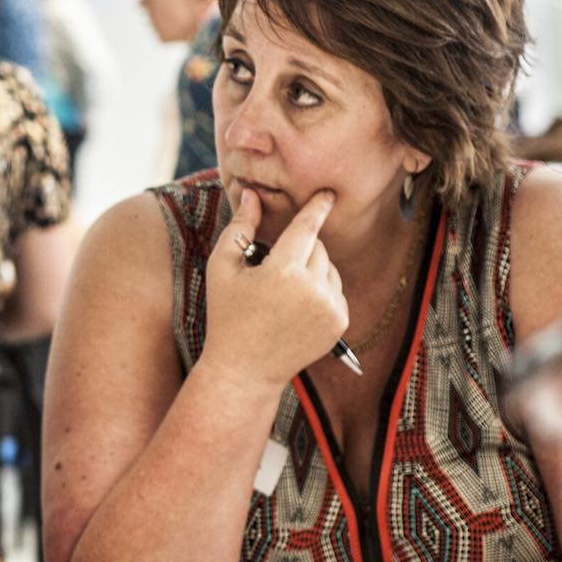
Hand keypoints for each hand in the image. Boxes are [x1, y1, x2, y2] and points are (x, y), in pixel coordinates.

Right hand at [201, 188, 347, 390]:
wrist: (244, 369)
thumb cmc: (227, 314)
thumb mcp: (222, 267)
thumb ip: (240, 227)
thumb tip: (252, 194)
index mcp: (283, 271)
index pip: (307, 227)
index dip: (316, 207)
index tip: (328, 193)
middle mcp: (313, 288)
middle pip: (317, 246)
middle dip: (299, 247)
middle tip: (273, 267)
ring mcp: (330, 307)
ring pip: (330, 267)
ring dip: (311, 266)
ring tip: (283, 289)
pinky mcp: (340, 322)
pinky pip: (335, 289)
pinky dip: (320, 288)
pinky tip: (296, 304)